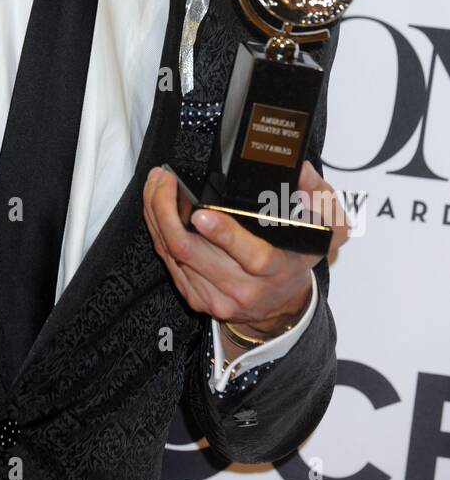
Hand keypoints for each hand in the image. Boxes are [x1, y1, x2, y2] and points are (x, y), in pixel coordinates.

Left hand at [143, 159, 350, 338]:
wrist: (279, 308)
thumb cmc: (295, 261)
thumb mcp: (325, 231)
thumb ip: (321, 200)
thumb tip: (303, 171)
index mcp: (274, 270)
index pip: (250, 256)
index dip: (224, 235)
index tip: (202, 213)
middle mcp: (242, 287)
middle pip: (193, 251)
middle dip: (169, 212)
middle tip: (163, 179)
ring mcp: (214, 296)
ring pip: (173, 254)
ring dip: (156, 215)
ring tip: (156, 183)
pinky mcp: (195, 297)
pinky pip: (167, 262)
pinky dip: (157, 230)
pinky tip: (154, 206)